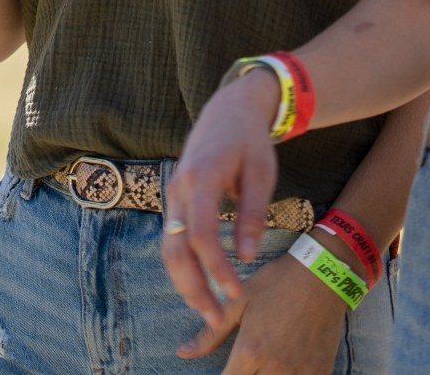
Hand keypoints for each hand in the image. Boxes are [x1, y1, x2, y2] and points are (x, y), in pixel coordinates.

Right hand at [162, 69, 282, 326]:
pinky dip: (183, 267)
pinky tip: (201, 286)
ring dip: (184, 283)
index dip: (216, 267)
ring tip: (208, 311)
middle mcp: (178, 188)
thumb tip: (247, 258)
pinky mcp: (174, 201)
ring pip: (168, 249)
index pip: (201, 234)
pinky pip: (172, 240)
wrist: (228, 111)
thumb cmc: (250, 142)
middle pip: (175, 248)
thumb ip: (252, 215)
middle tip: (216, 318)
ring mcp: (172, 195)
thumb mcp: (261, 174)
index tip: (236, 291)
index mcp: (200, 177)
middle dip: (193, 288)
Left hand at [177, 242, 349, 372]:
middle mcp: (275, 368)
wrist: (325, 275)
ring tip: (259, 368)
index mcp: (251, 351)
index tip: (223, 372)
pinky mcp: (320, 371)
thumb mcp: (240, 302)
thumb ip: (211, 333)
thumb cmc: (278, 283)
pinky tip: (282, 369)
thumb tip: (182, 353)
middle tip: (242, 367)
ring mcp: (300, 373)